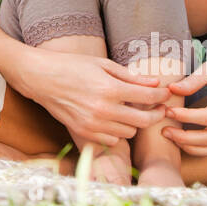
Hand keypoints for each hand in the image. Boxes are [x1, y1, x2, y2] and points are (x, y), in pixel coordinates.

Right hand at [22, 48, 171, 145]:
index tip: (165, 93)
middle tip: (158, 107)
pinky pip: (112, 139)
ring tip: (132, 110)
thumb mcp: (103, 65)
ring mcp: (93, 124)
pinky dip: (117, 131)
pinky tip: (114, 118)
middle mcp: (103, 110)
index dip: (162, 96)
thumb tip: (155, 83)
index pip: (148, 98)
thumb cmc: (72, 66)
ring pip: (129, 132)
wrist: (41, 78)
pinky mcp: (84, 133)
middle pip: (144, 121)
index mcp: (110, 89)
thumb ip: (131, 77)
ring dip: (135, 122)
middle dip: (156, 114)